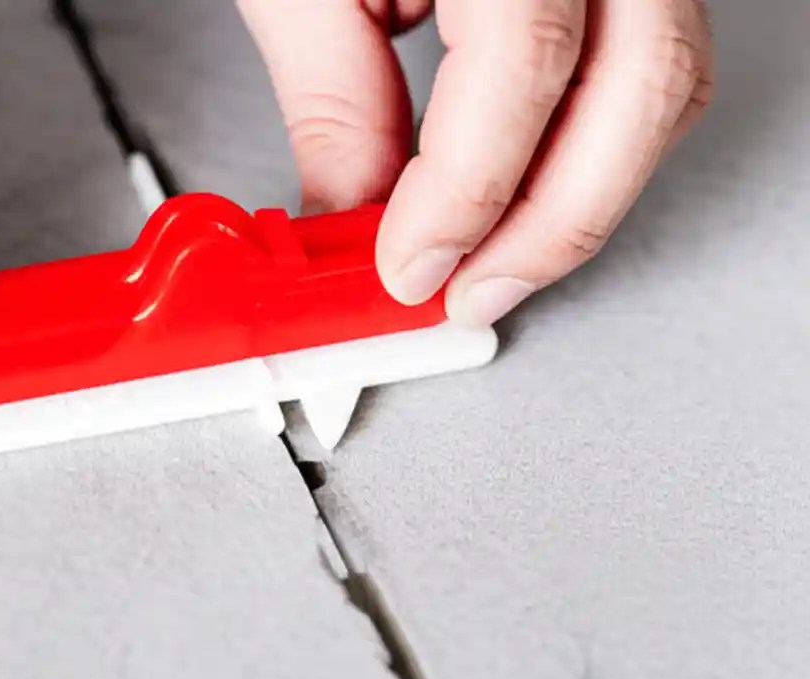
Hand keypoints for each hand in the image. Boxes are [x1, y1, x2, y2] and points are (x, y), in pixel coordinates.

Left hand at [240, 0, 712, 323]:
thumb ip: (335, 101)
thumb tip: (353, 219)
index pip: (523, 63)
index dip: (468, 192)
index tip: (411, 269)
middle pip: (639, 87)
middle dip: (549, 225)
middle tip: (467, 294)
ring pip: (667, 86)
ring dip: (582, 196)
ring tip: (494, 261)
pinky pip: (656, 60)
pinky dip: (596, 143)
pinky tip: (530, 186)